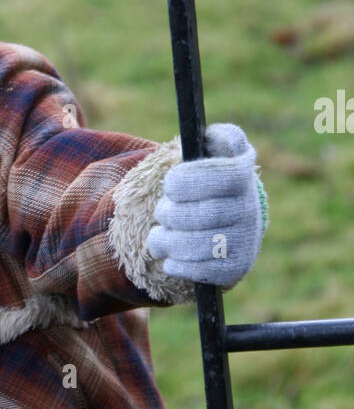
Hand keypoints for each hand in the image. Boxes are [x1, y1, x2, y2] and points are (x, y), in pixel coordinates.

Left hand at [146, 123, 267, 288]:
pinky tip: (171, 256)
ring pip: (199, 246)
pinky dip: (177, 264)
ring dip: (168, 241)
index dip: (188, 181)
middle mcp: (250, 207)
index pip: (222, 175)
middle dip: (171, 214)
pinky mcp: (236, 267)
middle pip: (203, 215)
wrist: (229, 218)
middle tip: (162, 212)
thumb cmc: (210, 177)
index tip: (170, 184)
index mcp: (242, 172)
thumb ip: (215, 137)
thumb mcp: (216, 149)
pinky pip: (201, 271)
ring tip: (159, 236)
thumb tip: (208, 137)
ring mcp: (246, 239)